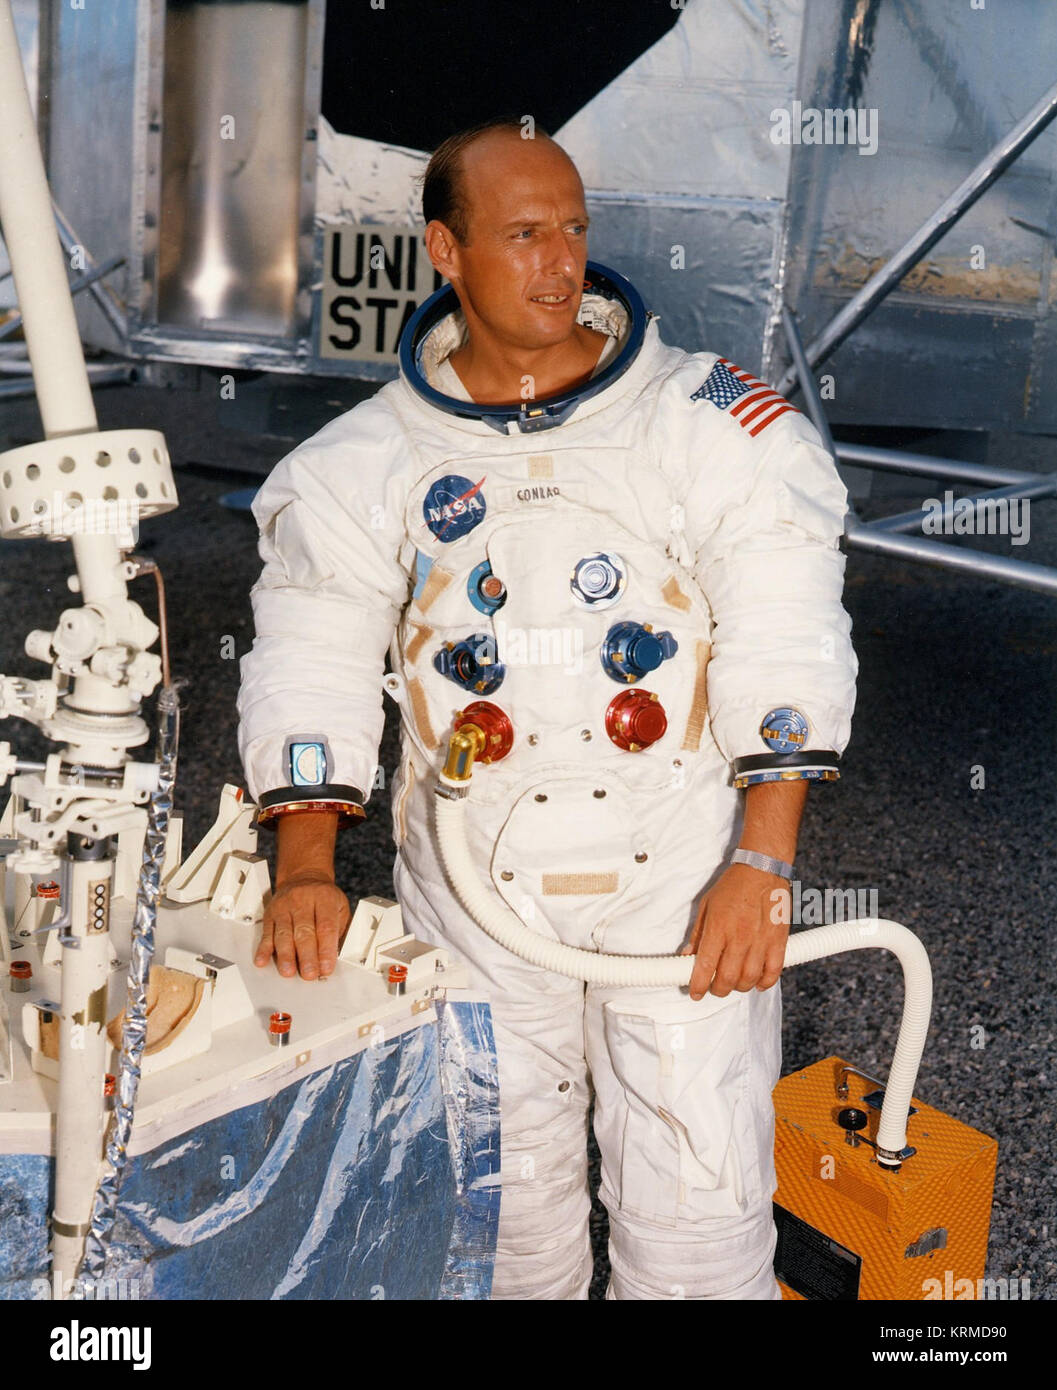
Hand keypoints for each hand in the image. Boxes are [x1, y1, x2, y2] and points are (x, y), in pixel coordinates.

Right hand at [255, 871, 350, 980]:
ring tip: (288, 971)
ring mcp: (284, 907)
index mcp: (324, 898)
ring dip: (285, 955)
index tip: (326, 967)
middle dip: (306, 956)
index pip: (326, 927)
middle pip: (304, 932)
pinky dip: (264, 948)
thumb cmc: (324, 897)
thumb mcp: (340, 907)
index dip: (326, 949)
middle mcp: (303, 901)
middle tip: (309, 974)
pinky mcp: (270, 913)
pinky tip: (263, 960)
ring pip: (284, 934)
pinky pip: (266, 932)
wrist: (304, 877)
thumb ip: (340, 930)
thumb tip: (337, 957)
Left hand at [680, 863, 789, 999]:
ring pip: (749, 979)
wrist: (762, 869)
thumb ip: (698, 934)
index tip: (694, 992)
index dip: (697, 985)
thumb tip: (687, 956)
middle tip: (714, 987)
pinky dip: (764, 983)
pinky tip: (756, 982)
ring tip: (733, 982)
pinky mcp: (778, 941)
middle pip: (727, 979)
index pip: (705, 966)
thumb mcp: (706, 905)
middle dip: (717, 990)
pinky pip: (773, 972)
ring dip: (739, 987)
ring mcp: (761, 941)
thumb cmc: (733, 886)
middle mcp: (740, 937)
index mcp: (718, 928)